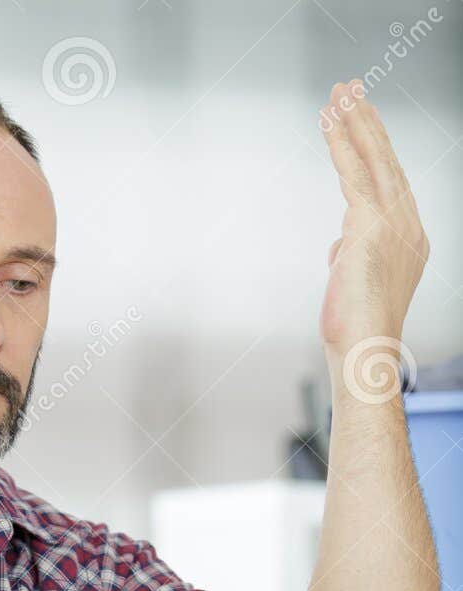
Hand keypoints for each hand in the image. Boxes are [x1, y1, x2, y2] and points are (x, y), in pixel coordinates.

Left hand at [318, 80, 428, 382]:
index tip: (362, 122)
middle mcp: (408, 224)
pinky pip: (353, 172)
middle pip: (387, 160)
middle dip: (368, 122)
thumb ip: (351, 255)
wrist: (364, 353)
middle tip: (352, 89)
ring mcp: (392, 223)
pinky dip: (341, 142)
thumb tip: (340, 244)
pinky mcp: (368, 226)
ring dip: (354, 121)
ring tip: (340, 92)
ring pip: (372, 158)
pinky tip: (329, 119)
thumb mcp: (354, 283)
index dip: (376, 149)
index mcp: (408, 238)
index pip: (392, 182)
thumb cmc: (354, 329)